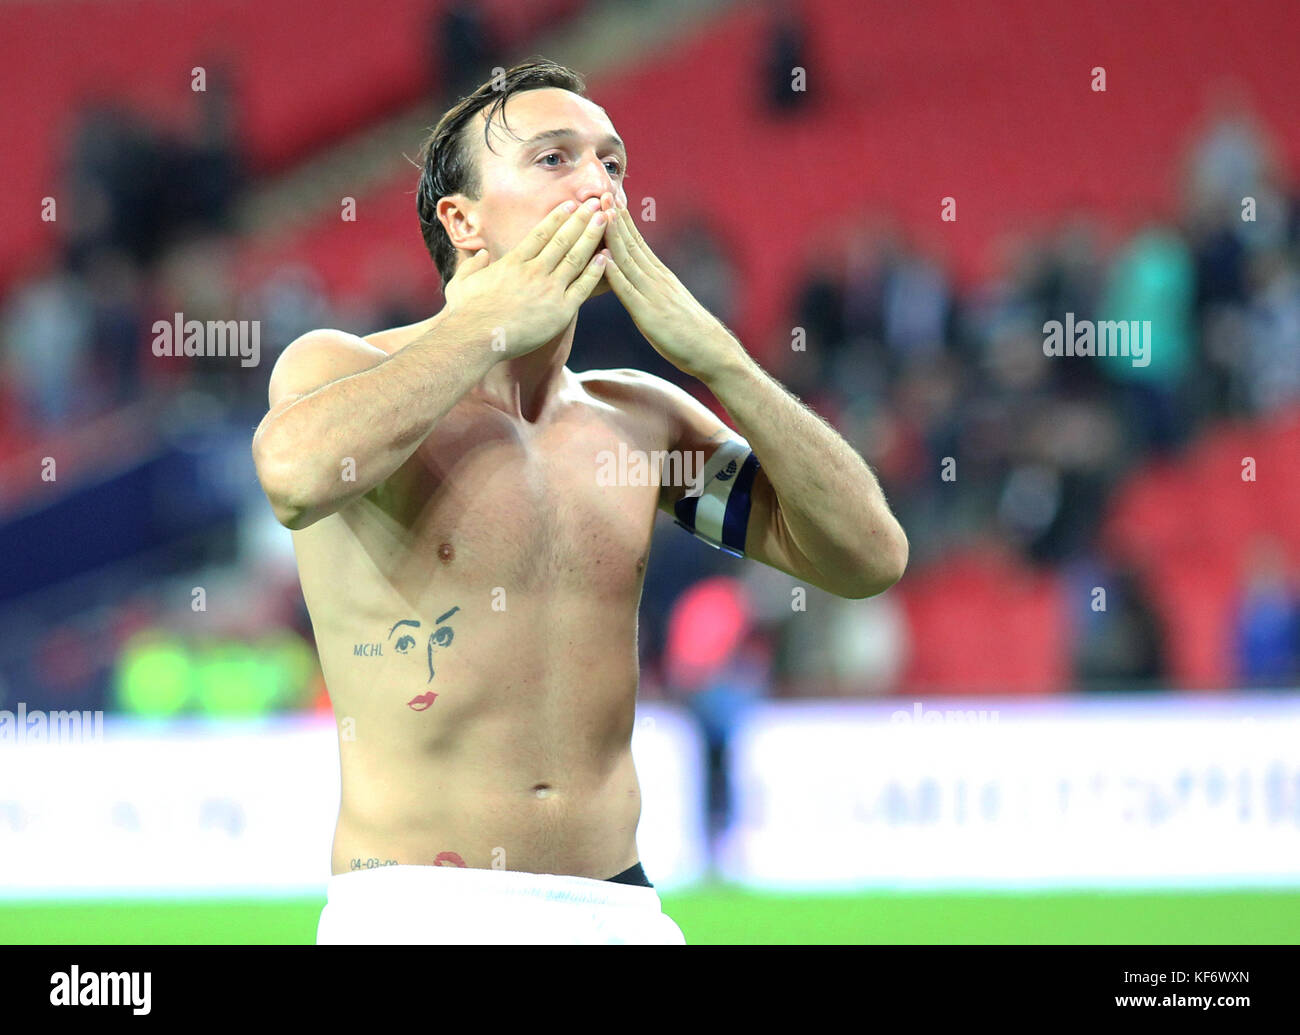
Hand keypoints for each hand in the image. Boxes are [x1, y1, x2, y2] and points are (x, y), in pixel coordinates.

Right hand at [441, 199, 608, 359]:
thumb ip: (473, 265)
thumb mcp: (462, 282)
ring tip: (605, 220)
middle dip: (581, 219)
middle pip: (563, 239)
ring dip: (591, 237)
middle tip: (597, 203)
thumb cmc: (464, 313)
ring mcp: (548, 290)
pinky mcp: (560, 311)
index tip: (570, 204)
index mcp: (513, 262)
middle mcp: (533, 271)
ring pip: (575, 258)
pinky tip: (606, 257)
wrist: (474, 338)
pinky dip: (595, 271)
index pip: (541, 234)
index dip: (558, 217)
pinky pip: (582, 287)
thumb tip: (480, 255)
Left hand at [599, 201, 742, 380]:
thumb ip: (653, 289)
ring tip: (599, 215)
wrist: (711, 351)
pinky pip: (629, 291)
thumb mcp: (669, 304)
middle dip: (615, 219)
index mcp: (660, 277)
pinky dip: (616, 273)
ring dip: (613, 237)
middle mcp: (657, 280)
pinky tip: (603, 258)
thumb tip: (639, 281)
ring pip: (629, 260)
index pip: (638, 243)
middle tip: (601, 193)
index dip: (623, 221)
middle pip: (632, 244)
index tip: (610, 200)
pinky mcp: (649, 314)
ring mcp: (653, 295)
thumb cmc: (689, 333)